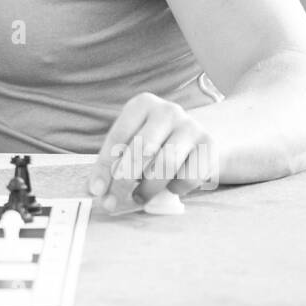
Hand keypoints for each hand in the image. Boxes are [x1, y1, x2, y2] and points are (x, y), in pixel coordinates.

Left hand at [87, 93, 215, 212]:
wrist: (194, 140)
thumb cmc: (154, 143)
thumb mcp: (131, 142)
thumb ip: (115, 162)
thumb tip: (99, 192)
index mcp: (142, 104)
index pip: (119, 136)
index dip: (105, 166)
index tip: (97, 191)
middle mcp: (168, 111)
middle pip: (142, 148)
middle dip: (125, 180)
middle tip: (114, 201)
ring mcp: (191, 126)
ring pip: (166, 164)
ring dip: (148, 188)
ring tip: (139, 197)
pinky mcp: (209, 145)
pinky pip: (189, 175)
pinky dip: (175, 188)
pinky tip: (169, 187)